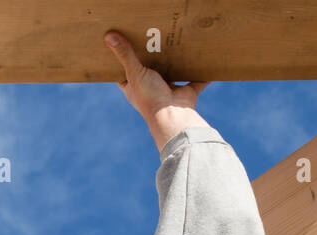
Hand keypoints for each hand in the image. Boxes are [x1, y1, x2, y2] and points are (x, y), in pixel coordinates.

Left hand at [104, 30, 210, 149]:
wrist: (172, 115)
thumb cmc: (149, 96)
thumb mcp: (135, 72)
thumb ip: (125, 55)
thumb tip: (109, 37)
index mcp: (135, 88)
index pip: (127, 74)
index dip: (125, 62)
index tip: (126, 48)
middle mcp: (151, 91)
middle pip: (152, 72)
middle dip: (155, 59)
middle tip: (156, 40)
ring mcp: (169, 92)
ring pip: (174, 75)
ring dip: (178, 64)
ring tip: (180, 44)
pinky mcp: (186, 93)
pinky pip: (197, 82)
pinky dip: (203, 75)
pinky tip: (206, 62)